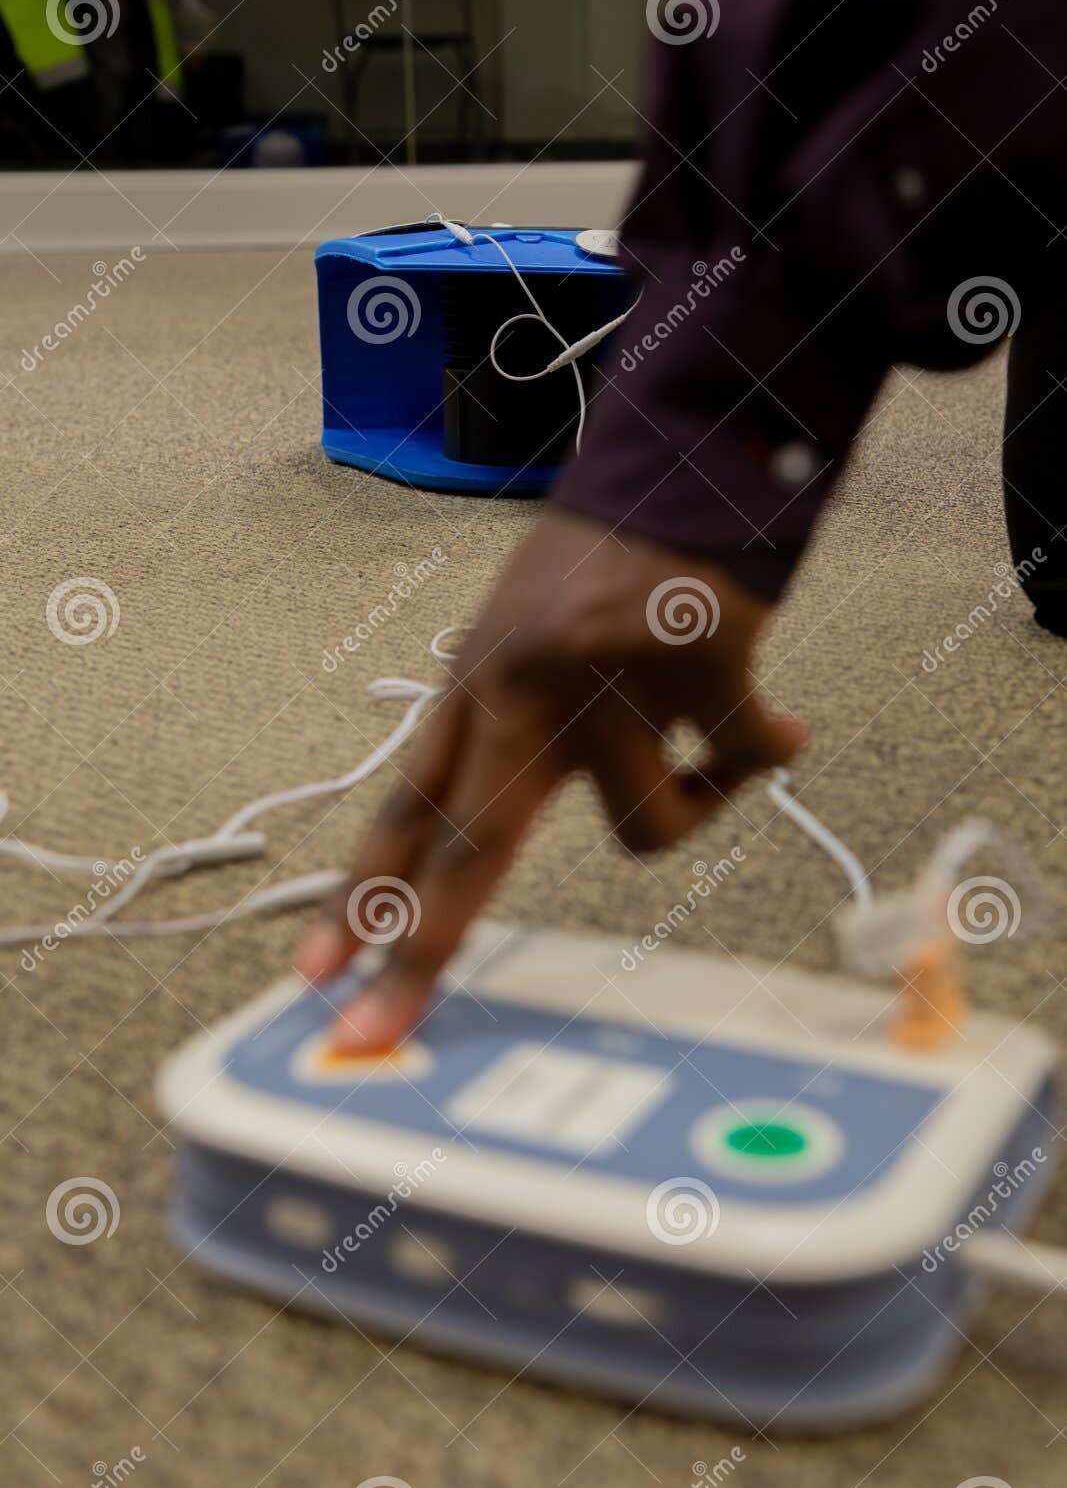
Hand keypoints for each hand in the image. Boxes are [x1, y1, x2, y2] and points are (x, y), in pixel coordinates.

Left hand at [295, 510, 803, 1048]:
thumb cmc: (611, 560)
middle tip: (373, 1033)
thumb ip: (522, 732)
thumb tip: (596, 835)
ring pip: (648, 831)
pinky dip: (765, 752)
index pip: (406, 807)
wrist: (688, 454)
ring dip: (697, 805)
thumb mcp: (527, 637)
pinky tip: (779, 719)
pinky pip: (744, 763)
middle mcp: (522, 688)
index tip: (314, 973)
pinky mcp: (690, 661)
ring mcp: (604, 678)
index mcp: (477, 685)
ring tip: (721, 754)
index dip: (360, 896)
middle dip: (417, 954)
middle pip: (465, 851)